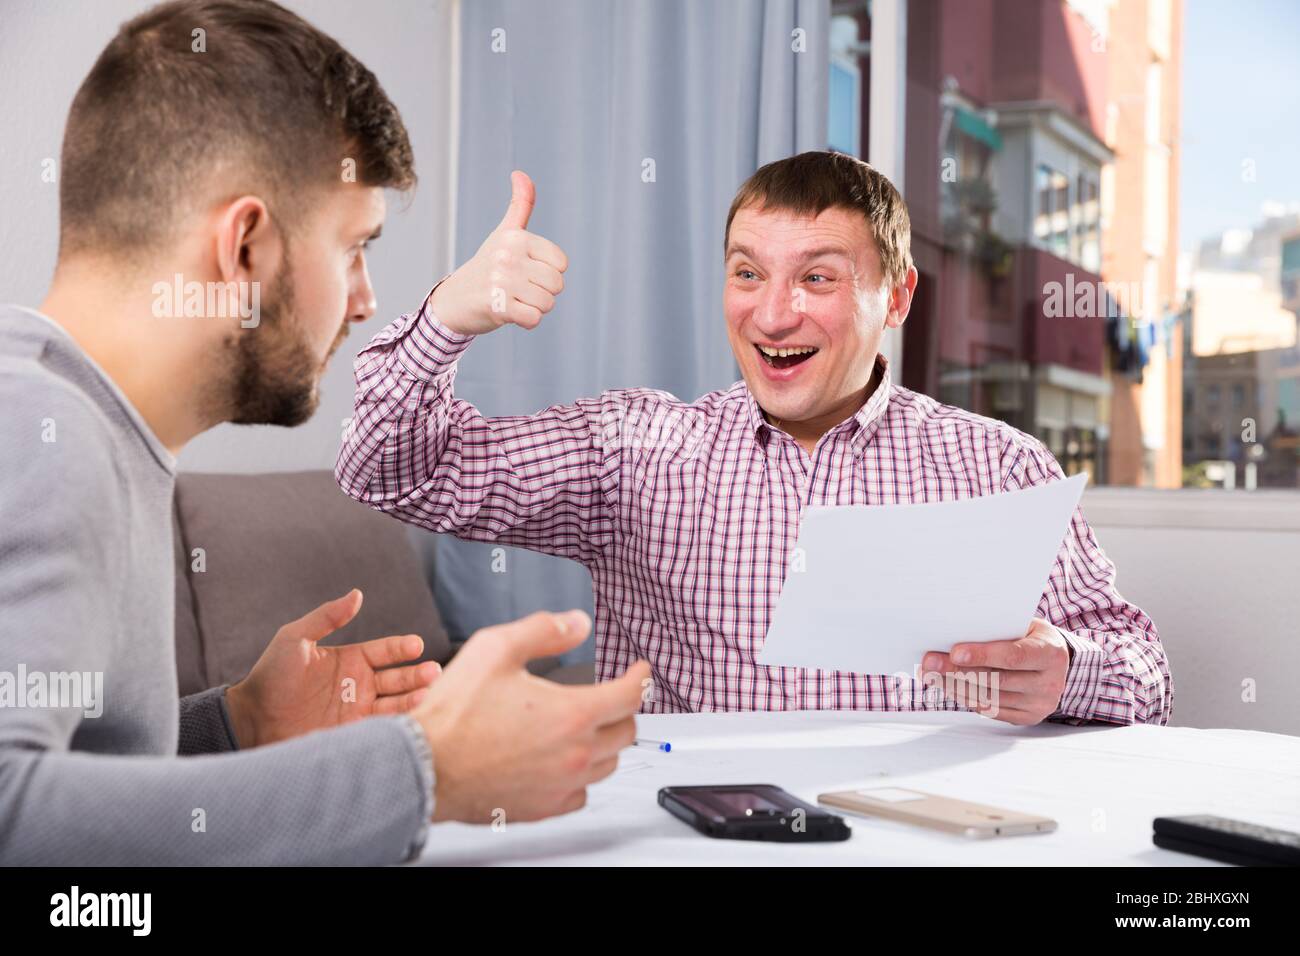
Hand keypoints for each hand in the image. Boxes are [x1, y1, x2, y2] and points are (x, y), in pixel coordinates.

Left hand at [226, 589, 440, 746]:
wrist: (251, 719)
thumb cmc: (270, 675)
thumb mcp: (295, 638)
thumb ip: (327, 617)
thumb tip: (358, 594)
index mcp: (350, 659)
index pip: (385, 651)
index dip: (402, 648)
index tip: (416, 645)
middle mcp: (359, 684)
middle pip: (398, 678)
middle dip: (417, 675)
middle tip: (433, 672)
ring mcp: (357, 710)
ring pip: (396, 703)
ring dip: (414, 698)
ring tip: (428, 693)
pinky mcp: (352, 734)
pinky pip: (382, 727)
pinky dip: (399, 722)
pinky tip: (411, 717)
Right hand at [411, 609, 649, 824]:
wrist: (423, 766)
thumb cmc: (454, 714)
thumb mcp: (496, 649)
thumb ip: (543, 630)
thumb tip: (577, 623)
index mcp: (573, 714)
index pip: (630, 695)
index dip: (640, 677)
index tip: (639, 671)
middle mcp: (575, 754)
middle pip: (626, 731)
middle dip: (623, 709)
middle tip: (612, 698)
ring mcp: (561, 785)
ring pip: (608, 765)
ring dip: (605, 743)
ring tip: (588, 728)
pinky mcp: (544, 808)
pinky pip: (581, 794)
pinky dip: (581, 777)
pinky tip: (564, 763)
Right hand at [429, 170, 567, 334]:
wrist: (454, 299)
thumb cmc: (487, 265)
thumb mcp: (504, 233)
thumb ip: (520, 205)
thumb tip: (520, 173)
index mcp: (515, 238)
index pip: (561, 263)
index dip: (549, 273)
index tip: (527, 271)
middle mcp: (508, 256)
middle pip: (557, 285)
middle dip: (542, 293)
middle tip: (519, 289)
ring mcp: (502, 282)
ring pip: (547, 303)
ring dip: (534, 308)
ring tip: (513, 300)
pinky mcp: (498, 307)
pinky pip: (534, 319)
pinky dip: (526, 322)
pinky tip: (510, 314)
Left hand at [922, 618, 1069, 725]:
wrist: (1056, 662)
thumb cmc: (1032, 637)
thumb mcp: (1024, 625)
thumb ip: (999, 628)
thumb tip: (956, 629)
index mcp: (1050, 653)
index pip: (1013, 656)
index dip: (983, 655)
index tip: (955, 652)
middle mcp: (1049, 682)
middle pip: (996, 680)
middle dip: (958, 671)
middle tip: (929, 662)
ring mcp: (1040, 703)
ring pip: (989, 698)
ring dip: (955, 686)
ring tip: (930, 674)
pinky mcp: (1028, 717)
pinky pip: (990, 710)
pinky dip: (965, 698)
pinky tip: (947, 686)